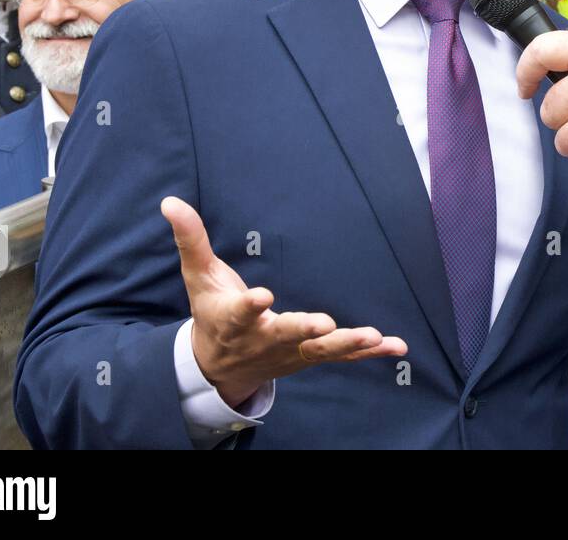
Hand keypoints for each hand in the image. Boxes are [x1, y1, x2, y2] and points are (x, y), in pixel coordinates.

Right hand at [161, 196, 407, 407]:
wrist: (220, 366)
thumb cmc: (212, 313)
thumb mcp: (198, 277)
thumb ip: (191, 239)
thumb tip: (171, 202)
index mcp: (235, 318)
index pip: (240, 311)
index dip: (250, 304)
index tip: (260, 296)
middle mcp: (264, 338)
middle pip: (285, 334)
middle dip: (304, 330)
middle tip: (324, 324)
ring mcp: (291, 351)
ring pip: (320, 350)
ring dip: (347, 344)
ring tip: (373, 336)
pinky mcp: (310, 357)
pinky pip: (342, 357)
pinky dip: (369, 354)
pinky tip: (397, 347)